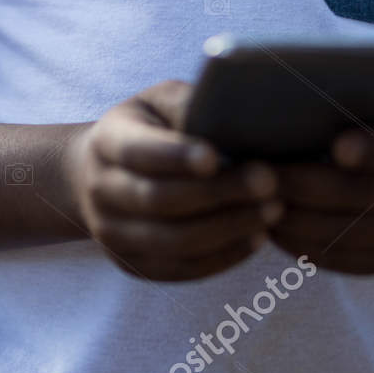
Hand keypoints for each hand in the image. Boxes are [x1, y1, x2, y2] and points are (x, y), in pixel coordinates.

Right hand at [69, 79, 283, 280]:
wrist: (100, 174)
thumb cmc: (149, 128)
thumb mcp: (160, 102)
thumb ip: (188, 104)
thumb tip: (233, 114)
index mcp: (107, 141)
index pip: (138, 152)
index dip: (176, 157)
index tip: (216, 157)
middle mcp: (101, 190)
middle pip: (160, 200)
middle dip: (219, 194)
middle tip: (269, 182)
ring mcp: (112, 234)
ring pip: (174, 242)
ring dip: (229, 228)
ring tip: (273, 210)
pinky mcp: (134, 265)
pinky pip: (181, 270)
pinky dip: (223, 257)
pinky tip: (256, 236)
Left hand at [269, 109, 373, 274]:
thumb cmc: (372, 132)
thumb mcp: (371, 112)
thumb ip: (342, 114)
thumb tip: (282, 113)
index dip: (372, 149)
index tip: (337, 147)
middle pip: (362, 195)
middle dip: (305, 188)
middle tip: (261, 179)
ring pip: (351, 234)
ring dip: (299, 223)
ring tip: (259, 208)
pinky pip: (350, 262)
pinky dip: (309, 249)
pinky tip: (277, 234)